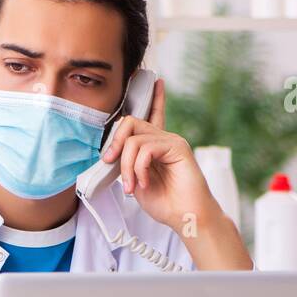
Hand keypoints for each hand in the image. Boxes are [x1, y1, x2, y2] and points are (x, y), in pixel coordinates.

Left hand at [100, 77, 219, 232]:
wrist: (185, 217)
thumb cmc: (165, 203)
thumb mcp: (136, 181)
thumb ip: (126, 164)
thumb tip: (110, 154)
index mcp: (155, 146)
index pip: (153, 114)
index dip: (154, 98)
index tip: (155, 79)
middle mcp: (164, 139)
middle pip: (130, 123)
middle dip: (114, 143)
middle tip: (111, 163)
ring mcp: (171, 141)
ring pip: (133, 140)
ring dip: (126, 166)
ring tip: (134, 186)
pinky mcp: (178, 147)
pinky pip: (145, 149)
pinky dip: (138, 168)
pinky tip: (145, 182)